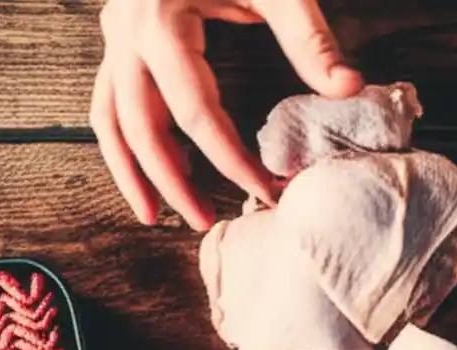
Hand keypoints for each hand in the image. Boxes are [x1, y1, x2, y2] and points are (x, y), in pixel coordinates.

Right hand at [93, 0, 364, 229]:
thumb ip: (310, 36)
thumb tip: (349, 89)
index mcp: (161, 19)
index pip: (196, 111)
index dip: (230, 159)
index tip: (266, 192)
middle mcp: (125, 30)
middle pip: (140, 126)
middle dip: (172, 181)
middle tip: (205, 222)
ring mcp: (114, 34)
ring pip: (108, 117)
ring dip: (130, 170)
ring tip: (154, 215)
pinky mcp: (118, 37)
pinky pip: (107, 99)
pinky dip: (122, 139)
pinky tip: (147, 169)